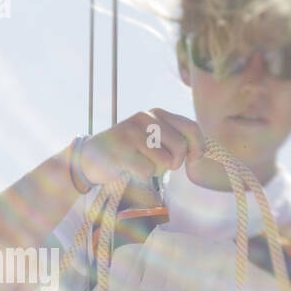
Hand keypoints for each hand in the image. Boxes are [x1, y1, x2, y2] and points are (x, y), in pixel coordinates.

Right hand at [76, 108, 204, 186]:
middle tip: (160, 165)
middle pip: (180, 147)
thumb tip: (199, 154)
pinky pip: (146, 171)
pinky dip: (141, 177)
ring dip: (155, 170)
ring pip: (164, 161)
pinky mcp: (120, 149)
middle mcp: (145, 118)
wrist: (91, 157)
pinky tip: (129, 169)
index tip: (192, 160)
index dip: (198, 147)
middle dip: (174, 163)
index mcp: (156, 113)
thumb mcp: (152, 139)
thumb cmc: (129, 152)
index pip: (191, 128)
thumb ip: (175, 140)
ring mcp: (131, 132)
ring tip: (141, 164)